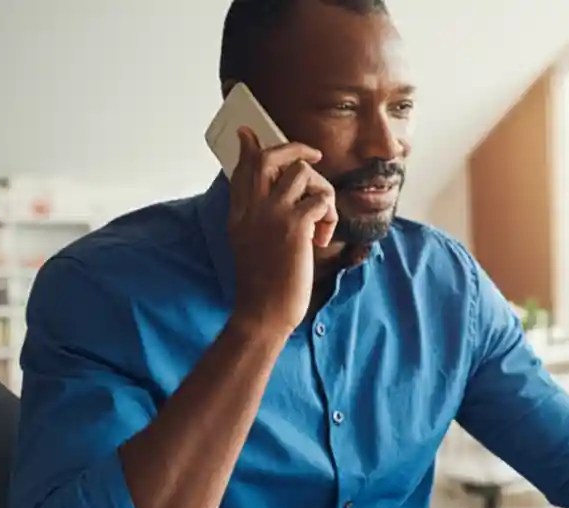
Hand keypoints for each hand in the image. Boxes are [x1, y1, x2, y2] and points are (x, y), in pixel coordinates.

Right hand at [227, 127, 337, 338]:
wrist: (263, 312)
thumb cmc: (262, 284)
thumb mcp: (248, 245)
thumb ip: (255, 219)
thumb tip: (270, 202)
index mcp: (239, 213)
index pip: (243, 168)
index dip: (250, 148)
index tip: (251, 134)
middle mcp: (252, 208)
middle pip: (270, 157)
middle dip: (296, 149)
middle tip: (315, 155)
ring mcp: (272, 214)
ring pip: (303, 173)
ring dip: (322, 191)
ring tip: (322, 219)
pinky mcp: (295, 226)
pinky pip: (321, 199)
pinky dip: (329, 216)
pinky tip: (323, 238)